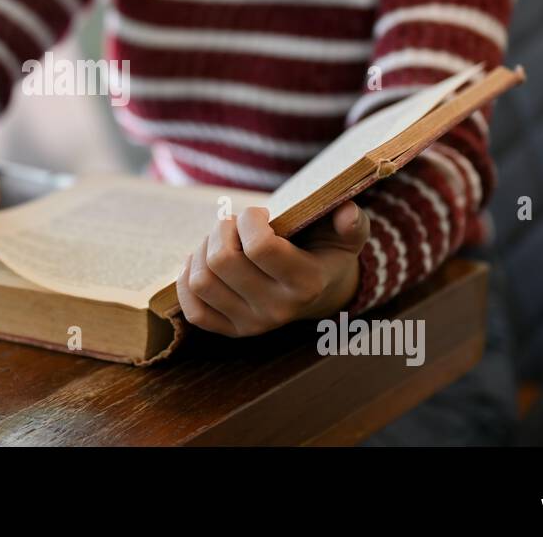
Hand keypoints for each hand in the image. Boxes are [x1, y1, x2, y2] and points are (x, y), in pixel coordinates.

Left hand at [176, 202, 370, 337]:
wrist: (322, 294)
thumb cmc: (327, 254)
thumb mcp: (347, 237)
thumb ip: (353, 223)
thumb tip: (348, 212)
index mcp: (306, 283)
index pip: (259, 246)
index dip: (250, 219)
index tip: (260, 215)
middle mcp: (277, 309)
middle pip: (223, 260)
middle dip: (222, 230)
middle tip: (235, 225)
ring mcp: (252, 324)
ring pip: (201, 281)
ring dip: (202, 250)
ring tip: (220, 241)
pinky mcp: (232, 331)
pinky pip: (193, 310)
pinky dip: (189, 280)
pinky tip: (203, 262)